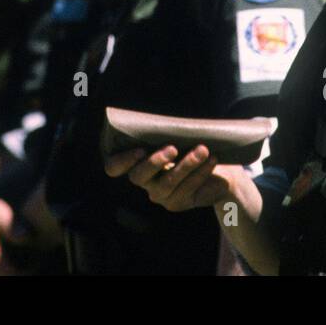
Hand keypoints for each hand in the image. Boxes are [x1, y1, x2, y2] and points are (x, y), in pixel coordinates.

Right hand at [105, 144, 236, 212]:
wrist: (211, 165)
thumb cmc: (186, 142)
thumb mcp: (173, 134)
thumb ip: (164, 131)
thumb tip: (167, 121)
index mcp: (132, 160)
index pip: (113, 167)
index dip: (122, 161)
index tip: (139, 149)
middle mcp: (142, 180)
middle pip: (139, 176)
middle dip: (155, 162)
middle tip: (173, 148)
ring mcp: (158, 194)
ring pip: (167, 183)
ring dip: (186, 165)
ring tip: (202, 150)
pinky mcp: (176, 203)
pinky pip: (187, 188)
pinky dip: (200, 172)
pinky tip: (212, 160)